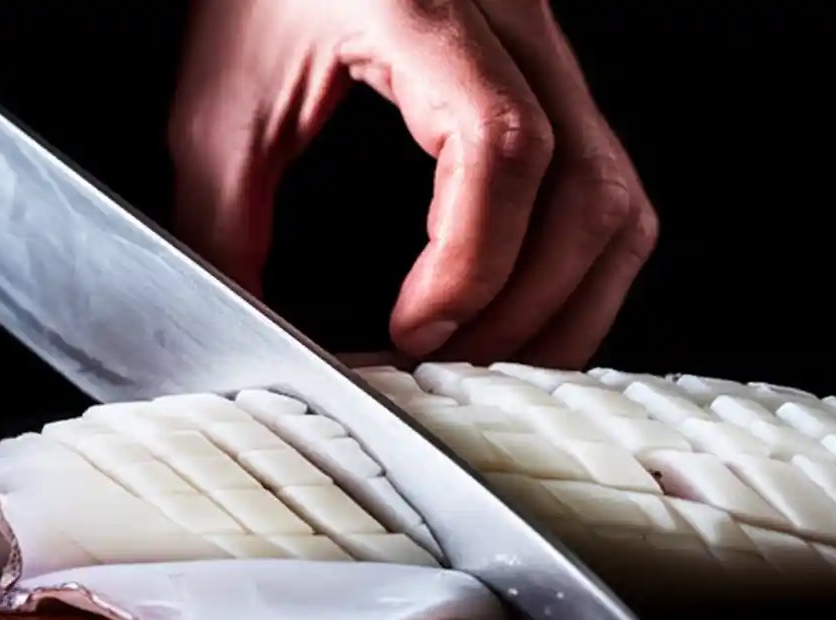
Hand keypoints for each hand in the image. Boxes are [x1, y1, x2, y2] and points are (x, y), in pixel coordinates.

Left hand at [169, 0, 657, 367]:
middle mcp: (507, 17)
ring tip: (486, 356)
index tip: (415, 330)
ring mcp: (541, 42)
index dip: (471, 264)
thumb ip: (223, 214)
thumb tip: (248, 321)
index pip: (501, 146)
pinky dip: (573, 267)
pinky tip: (515, 307)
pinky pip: (601, 183)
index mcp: (423, 10)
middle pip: (586, 187)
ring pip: (614, 197)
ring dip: (563, 303)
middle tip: (447, 367)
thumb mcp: (221, 101)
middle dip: (523, 310)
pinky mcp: (545, 73)